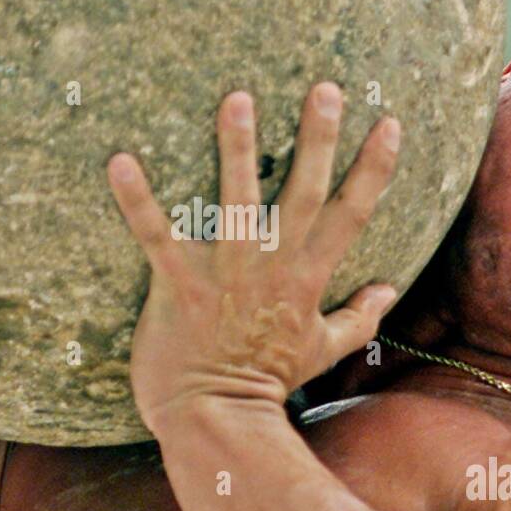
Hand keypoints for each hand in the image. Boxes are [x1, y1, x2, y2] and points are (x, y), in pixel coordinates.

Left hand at [107, 83, 400, 430]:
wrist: (217, 421)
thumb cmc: (264, 382)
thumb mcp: (321, 350)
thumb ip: (359, 317)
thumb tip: (390, 289)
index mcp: (306, 277)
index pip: (351, 214)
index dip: (373, 168)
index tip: (388, 123)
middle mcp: (271, 267)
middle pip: (302, 193)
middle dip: (317, 139)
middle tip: (324, 89)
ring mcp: (224, 275)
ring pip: (235, 201)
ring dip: (236, 149)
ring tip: (238, 98)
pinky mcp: (177, 287)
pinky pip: (156, 236)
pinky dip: (137, 200)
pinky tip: (120, 161)